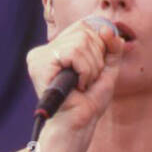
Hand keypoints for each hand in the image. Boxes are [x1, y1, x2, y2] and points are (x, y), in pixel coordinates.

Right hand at [25, 18, 125, 142]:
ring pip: (80, 42)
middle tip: (88, 80)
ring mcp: (40, 56)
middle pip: (84, 32)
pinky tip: (78, 86)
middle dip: (97, 59)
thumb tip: (108, 28)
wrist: (79, 125)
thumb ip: (111, 47)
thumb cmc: (89, 101)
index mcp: (58, 48)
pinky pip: (73, 53)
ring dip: (91, 68)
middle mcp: (46, 49)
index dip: (100, 43)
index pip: (84, 25)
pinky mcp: (39, 64)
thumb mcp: (107, 68)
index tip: (98, 67)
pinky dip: (84, 71)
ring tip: (83, 85)